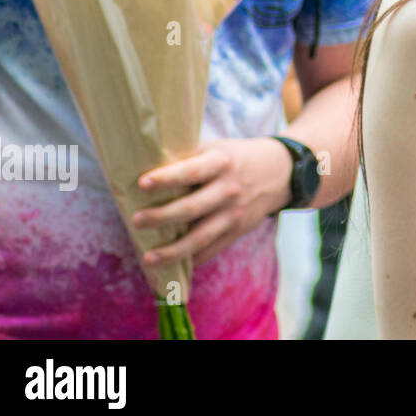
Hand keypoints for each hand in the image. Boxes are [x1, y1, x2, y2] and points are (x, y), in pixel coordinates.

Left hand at [132, 137, 292, 267]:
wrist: (279, 172)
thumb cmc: (235, 158)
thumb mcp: (216, 149)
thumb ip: (188, 160)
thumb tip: (141, 172)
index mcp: (221, 162)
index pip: (192, 171)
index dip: (167, 178)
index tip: (142, 183)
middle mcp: (229, 189)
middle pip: (192, 207)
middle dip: (162, 216)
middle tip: (136, 220)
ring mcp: (234, 213)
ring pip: (201, 237)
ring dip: (173, 250)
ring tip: (148, 258)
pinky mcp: (237, 231)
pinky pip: (211, 250)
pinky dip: (190, 260)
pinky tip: (171, 266)